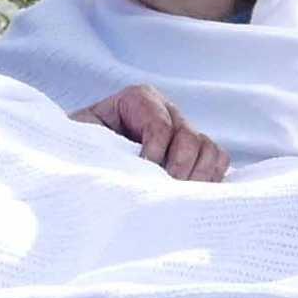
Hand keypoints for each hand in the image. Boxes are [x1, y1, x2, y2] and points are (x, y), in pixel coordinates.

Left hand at [69, 83, 228, 182]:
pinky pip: (218, 160)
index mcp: (138, 99)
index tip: (142, 172)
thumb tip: (122, 165)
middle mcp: (167, 113)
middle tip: (165, 191)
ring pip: (209, 148)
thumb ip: (96, 141)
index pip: (159, 123)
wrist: (80, 158)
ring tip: (179, 197)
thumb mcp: (81, 136)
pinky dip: (211, 178)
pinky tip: (191, 196)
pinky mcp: (195, 154)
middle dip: (178, 166)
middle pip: (189, 136)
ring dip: (198, 175)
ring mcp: (184, 132)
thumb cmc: (79, 147)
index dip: (154, 150)